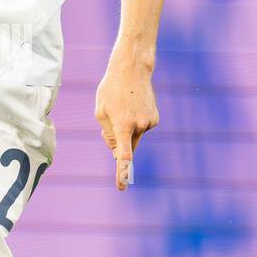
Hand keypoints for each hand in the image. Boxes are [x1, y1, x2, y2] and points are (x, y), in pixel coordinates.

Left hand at [94, 58, 158, 189]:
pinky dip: (136, 123)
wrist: (133, 70)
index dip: (122, 172)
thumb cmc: (112, 90)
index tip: (122, 186)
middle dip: (118, 142)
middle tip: (110, 122)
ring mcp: (149, 123)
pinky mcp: (155, 119)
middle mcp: (139, 126)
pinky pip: (142, 129)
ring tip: (123, 107)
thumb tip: (118, 153)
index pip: (124, 155)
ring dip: (127, 130)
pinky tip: (133, 107)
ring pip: (134, 137)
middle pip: (127, 147)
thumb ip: (109, 135)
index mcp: (123, 125)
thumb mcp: (101, 112)